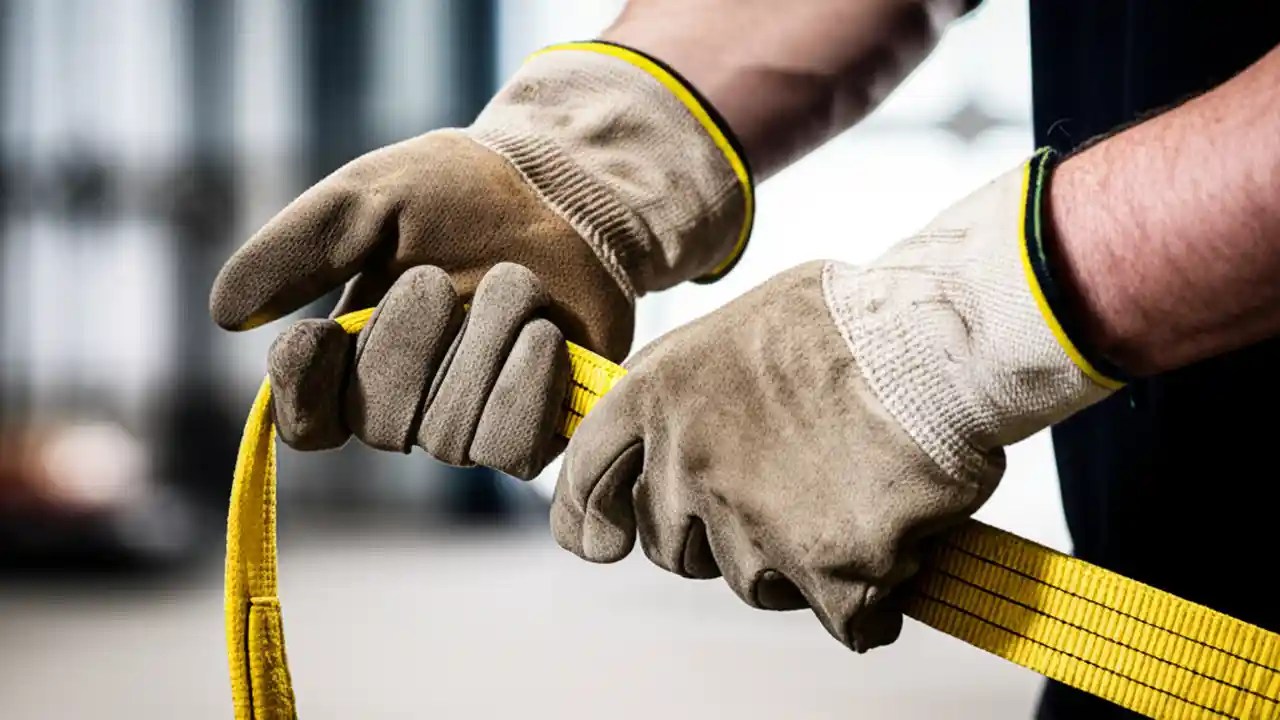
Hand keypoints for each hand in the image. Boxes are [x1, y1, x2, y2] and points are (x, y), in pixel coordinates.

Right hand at [209, 43, 751, 479]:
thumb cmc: (456, 193)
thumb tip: (226, 313)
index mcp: (352, 358)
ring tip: (512, 283)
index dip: (304, 391)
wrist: (560, 191)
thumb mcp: (368, 199)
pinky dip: (527, 383)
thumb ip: (301, 249)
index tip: (313, 334)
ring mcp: (472, 424)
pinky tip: (544, 332)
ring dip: (483, 347)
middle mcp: (408, 404)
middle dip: (411, 342)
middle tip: (438, 278)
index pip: (306, 423)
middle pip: (381, 425)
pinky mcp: (535, 429)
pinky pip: (514, 450)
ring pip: (451, 439)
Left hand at [550, 150, 1119, 649]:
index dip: (587, 515)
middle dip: (715, 540)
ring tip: (854, 505)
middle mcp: (688, 463)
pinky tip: (897, 562)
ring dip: (797, 563)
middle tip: (779, 505)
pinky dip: (869, 602)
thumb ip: (705, 382)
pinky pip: (842, 618)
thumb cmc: (854, 318)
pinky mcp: (823, 571)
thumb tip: (705, 415)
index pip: (587, 473)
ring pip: (755, 583)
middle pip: (672, 546)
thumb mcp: (747, 323)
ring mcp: (750, 524)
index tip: (594, 541)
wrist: (934, 344)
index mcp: (659, 393)